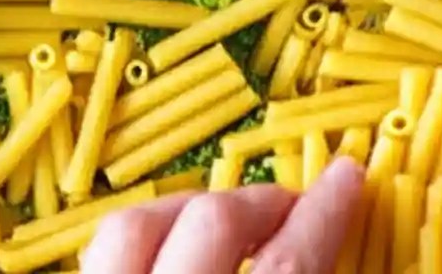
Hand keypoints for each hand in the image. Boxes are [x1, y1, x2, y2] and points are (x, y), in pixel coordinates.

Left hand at [82, 157, 362, 273]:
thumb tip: (324, 250)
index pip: (286, 264)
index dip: (324, 213)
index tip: (346, 178)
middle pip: (210, 224)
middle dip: (258, 202)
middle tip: (290, 208)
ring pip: (131, 227)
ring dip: (186, 210)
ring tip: (223, 223)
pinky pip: (95, 260)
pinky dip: (140, 244)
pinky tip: (165, 258)